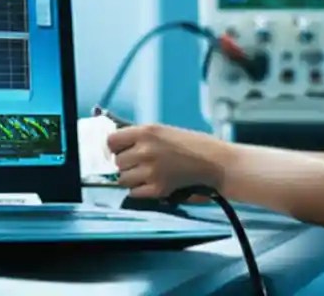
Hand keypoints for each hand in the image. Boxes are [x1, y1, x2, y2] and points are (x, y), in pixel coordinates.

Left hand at [107, 124, 231, 199]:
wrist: (213, 162)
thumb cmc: (189, 145)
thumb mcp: (161, 131)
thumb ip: (137, 136)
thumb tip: (111, 141)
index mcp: (146, 132)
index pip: (111, 140)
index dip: (114, 147)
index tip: (118, 150)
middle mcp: (146, 150)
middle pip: (117, 162)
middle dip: (126, 163)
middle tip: (140, 162)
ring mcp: (151, 170)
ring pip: (122, 178)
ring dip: (131, 177)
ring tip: (146, 173)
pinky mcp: (158, 188)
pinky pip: (134, 192)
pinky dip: (140, 190)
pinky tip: (152, 182)